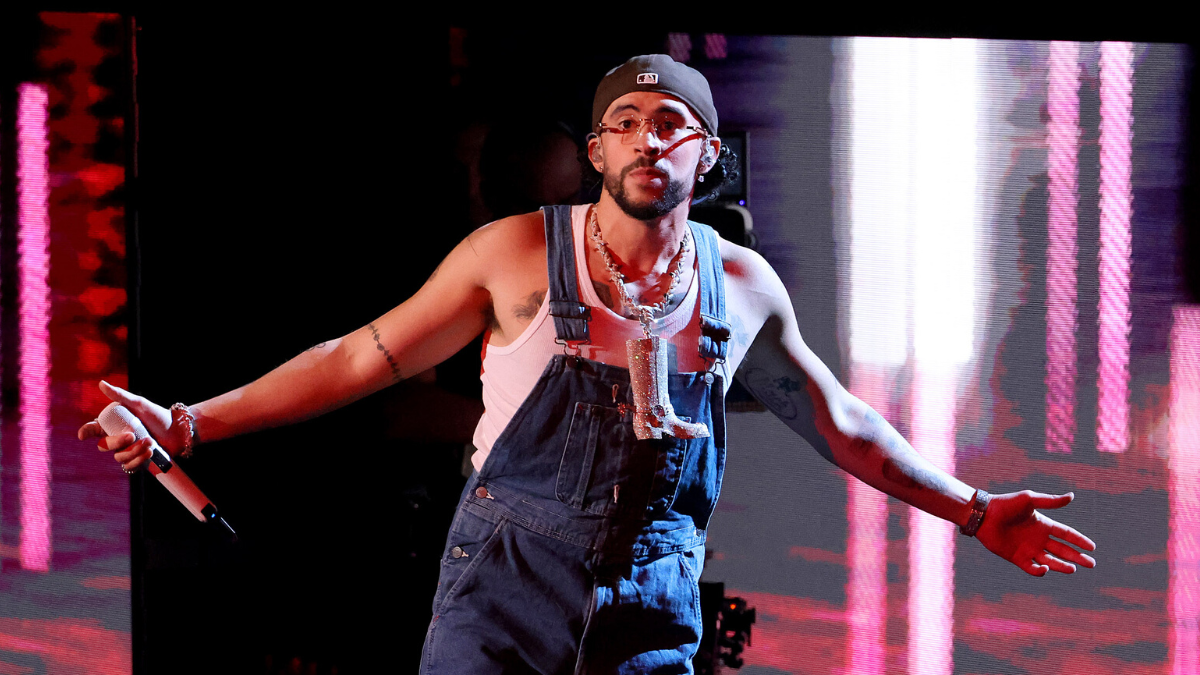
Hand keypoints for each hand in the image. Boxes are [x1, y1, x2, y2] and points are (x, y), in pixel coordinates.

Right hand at [77, 380, 178, 472]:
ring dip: (134, 450)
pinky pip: (129, 466)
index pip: (94, 429)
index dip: (86, 432)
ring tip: (150, 441)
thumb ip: (120, 395)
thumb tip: (101, 383)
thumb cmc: (157, 415)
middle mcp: (117, 439)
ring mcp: (126, 451)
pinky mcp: (136, 461)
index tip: (83, 435)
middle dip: (117, 442)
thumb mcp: (139, 403)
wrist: (177, 430)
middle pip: (104, 445)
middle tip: (132, 434)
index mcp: (114, 424)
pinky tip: (150, 452)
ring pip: (119, 457)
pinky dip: (139, 460)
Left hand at [975, 490, 1096, 575]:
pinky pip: (1032, 568)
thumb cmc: (1006, 504)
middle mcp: (1038, 538)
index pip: (1066, 534)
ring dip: (1062, 566)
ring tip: (1073, 568)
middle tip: (1091, 564)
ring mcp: (1028, 549)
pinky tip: (1046, 568)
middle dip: (1077, 557)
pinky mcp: (1017, 558)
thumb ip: (1050, 501)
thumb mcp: (1030, 499)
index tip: (1093, 548)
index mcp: (1043, 524)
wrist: (984, 515)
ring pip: (1051, 561)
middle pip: (1062, 550)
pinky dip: (1040, 571)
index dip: (1080, 541)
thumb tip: (1072, 496)